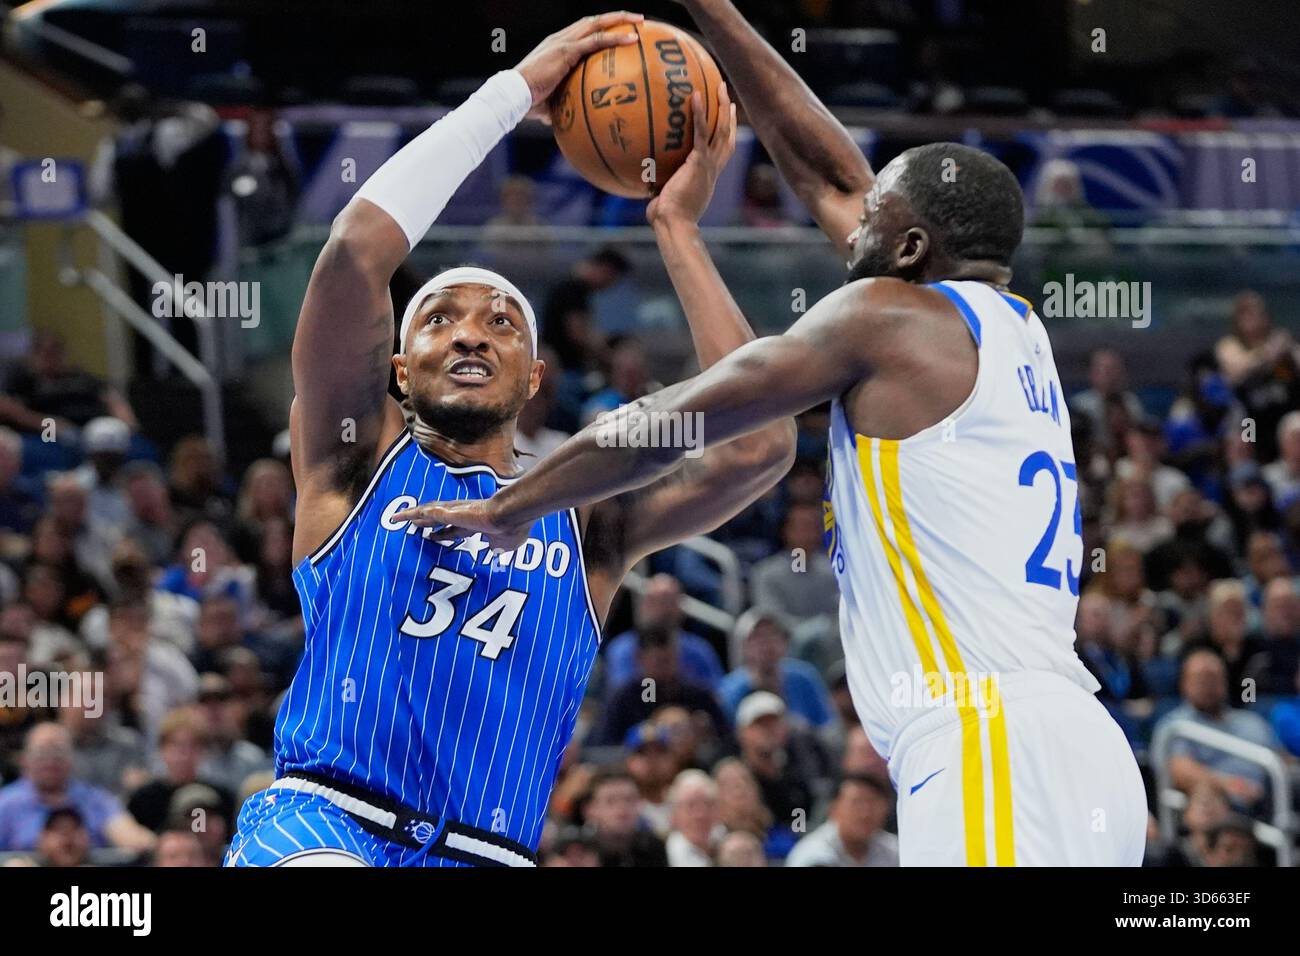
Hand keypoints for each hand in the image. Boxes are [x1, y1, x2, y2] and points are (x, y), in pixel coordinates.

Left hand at [390, 497, 531, 552]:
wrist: (512, 516)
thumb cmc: (513, 527)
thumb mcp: (505, 545)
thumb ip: (497, 549)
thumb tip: (495, 554)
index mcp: (475, 524)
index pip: (453, 529)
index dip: (442, 534)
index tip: (431, 537)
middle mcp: (462, 516)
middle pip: (436, 518)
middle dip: (423, 522)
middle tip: (410, 524)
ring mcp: (455, 512)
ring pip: (427, 512)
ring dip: (412, 516)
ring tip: (397, 518)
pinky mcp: (450, 512)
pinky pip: (425, 512)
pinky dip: (412, 514)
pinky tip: (401, 517)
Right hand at [514, 12, 643, 120]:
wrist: (514, 95)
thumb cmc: (528, 102)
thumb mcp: (549, 103)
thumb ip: (560, 107)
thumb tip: (568, 124)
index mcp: (557, 47)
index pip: (582, 31)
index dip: (601, 28)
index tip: (618, 30)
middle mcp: (560, 38)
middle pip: (592, 21)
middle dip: (616, 18)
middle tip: (637, 20)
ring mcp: (563, 42)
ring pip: (596, 23)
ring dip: (620, 20)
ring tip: (640, 22)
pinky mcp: (566, 51)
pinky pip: (596, 40)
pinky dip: (615, 38)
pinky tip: (632, 39)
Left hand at [647, 83, 736, 225]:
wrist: (674, 224)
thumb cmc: (666, 220)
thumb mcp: (662, 199)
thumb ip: (658, 187)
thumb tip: (644, 181)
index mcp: (707, 177)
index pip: (721, 154)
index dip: (724, 137)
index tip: (724, 122)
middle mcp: (712, 169)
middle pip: (726, 137)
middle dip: (728, 117)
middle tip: (727, 98)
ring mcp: (708, 165)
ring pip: (721, 131)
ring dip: (722, 107)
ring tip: (719, 86)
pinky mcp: (699, 162)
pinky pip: (701, 133)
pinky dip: (700, 114)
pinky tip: (695, 96)